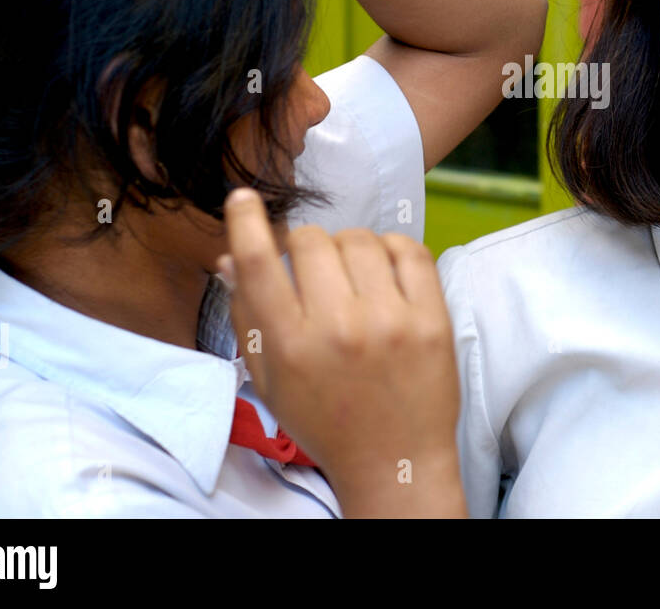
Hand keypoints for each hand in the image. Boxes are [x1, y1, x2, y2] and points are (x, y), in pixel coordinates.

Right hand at [219, 187, 465, 517]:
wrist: (394, 459)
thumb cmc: (326, 421)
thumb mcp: (271, 381)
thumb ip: (247, 318)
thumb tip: (228, 258)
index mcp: (291, 346)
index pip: (260, 264)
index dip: (246, 222)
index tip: (243, 198)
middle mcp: (338, 328)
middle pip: (312, 241)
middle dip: (306, 245)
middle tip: (315, 270)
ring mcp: (390, 322)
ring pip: (360, 239)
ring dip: (349, 248)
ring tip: (352, 276)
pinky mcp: (431, 319)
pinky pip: (410, 250)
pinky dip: (393, 249)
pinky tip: (385, 271)